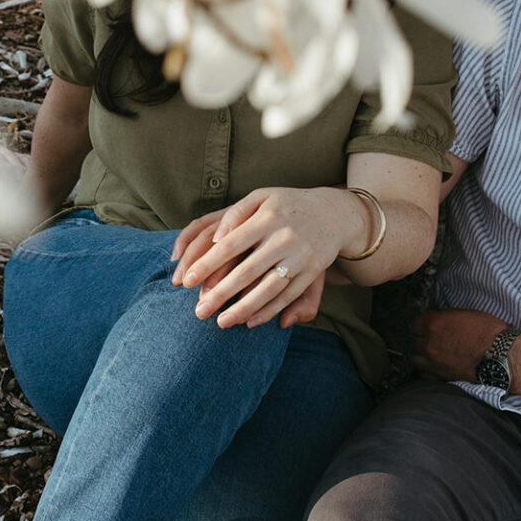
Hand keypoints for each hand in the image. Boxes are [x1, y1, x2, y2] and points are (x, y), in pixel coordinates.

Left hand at [170, 187, 360, 328]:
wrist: (334, 213)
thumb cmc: (286, 205)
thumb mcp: (262, 197)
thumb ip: (236, 213)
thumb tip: (216, 238)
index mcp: (267, 217)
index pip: (231, 244)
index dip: (208, 264)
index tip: (187, 281)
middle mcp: (284, 237)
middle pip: (247, 270)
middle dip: (221, 293)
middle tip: (198, 311)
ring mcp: (300, 256)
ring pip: (269, 288)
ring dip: (244, 308)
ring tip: (222, 322)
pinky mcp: (312, 271)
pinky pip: (288, 295)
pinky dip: (269, 310)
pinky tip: (250, 321)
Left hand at [410, 309, 507, 380]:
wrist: (500, 356)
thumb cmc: (489, 334)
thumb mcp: (464, 315)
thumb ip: (445, 317)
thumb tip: (438, 321)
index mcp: (434, 324)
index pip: (414, 323)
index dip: (422, 324)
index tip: (426, 327)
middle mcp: (429, 343)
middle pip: (413, 340)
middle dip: (420, 339)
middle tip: (430, 340)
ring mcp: (432, 361)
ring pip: (414, 358)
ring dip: (421, 355)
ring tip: (431, 354)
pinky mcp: (439, 376)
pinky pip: (423, 374)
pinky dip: (427, 370)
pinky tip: (436, 366)